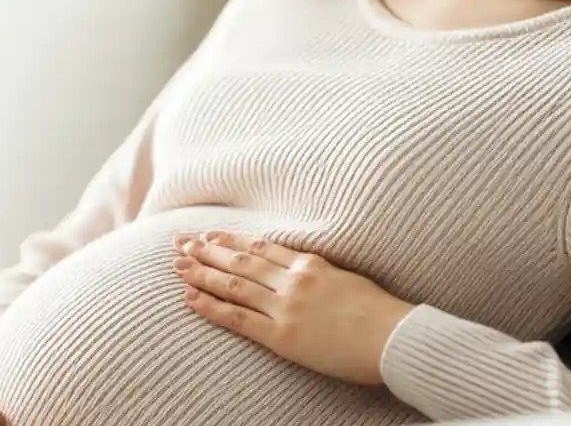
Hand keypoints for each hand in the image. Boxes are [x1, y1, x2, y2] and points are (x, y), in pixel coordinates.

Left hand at [170, 230, 416, 385]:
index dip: (231, 240)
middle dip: (207, 251)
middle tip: (179, 243)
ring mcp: (286, 306)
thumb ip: (321, 273)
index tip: (210, 234)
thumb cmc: (380, 313)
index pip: (261, 247)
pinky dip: (211, 306)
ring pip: (234, 284)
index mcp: (310, 264)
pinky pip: (238, 318)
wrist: (393, 336)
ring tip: (177, 266)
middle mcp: (293, 279)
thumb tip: (305, 270)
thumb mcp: (348, 279)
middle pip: (241, 260)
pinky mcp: (282, 336)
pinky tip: (190, 298)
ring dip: (202, 273)